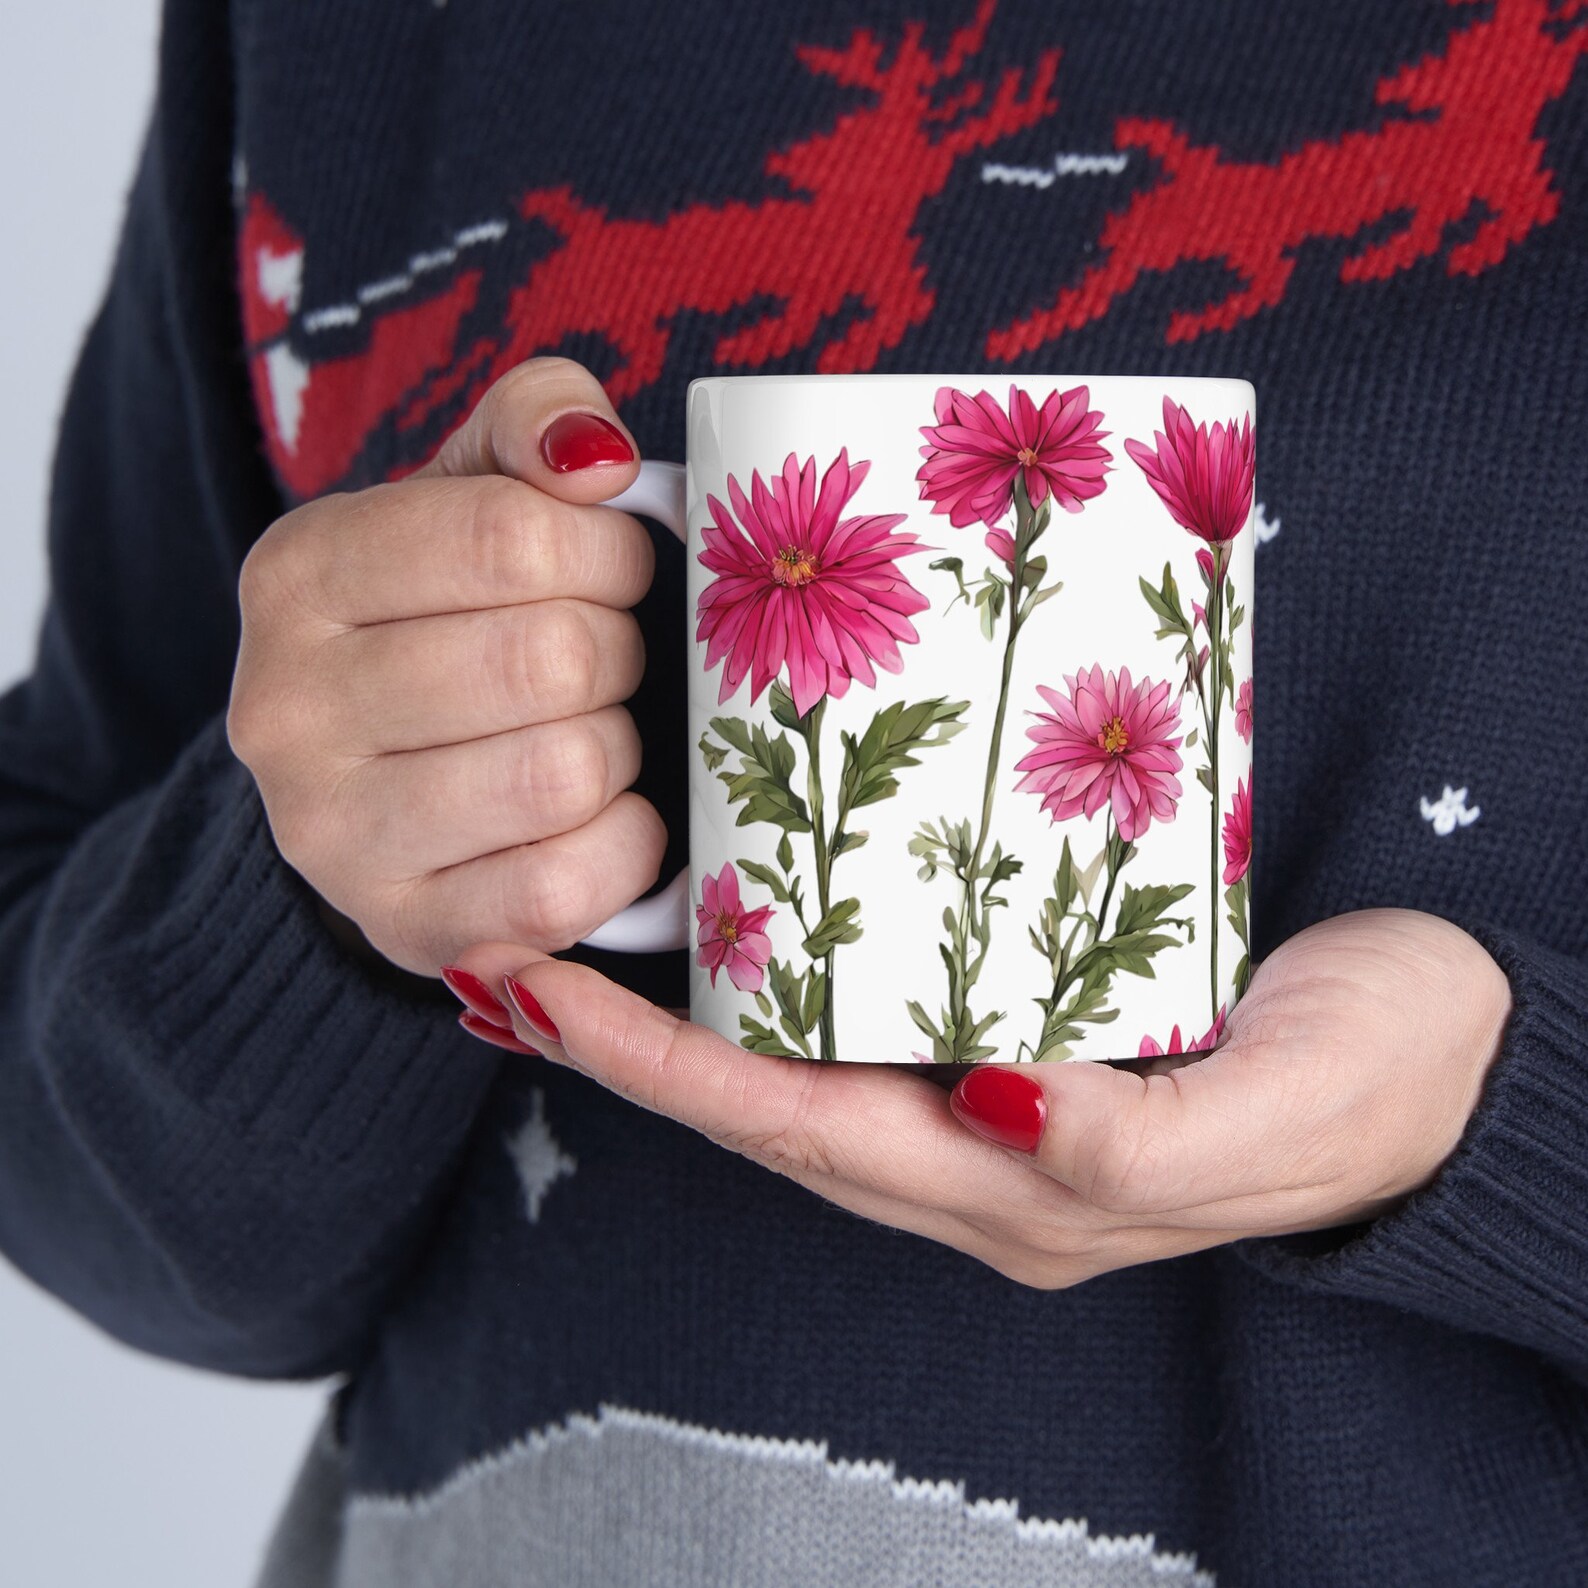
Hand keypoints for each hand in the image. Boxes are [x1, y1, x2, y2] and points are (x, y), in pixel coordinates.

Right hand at [228, 358, 664, 975]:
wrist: (379, 779)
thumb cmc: (450, 617)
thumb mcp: (472, 490)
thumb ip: (535, 423)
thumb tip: (596, 458)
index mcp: (299, 574)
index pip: (511, 537)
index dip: (608, 552)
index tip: (615, 570)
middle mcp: (285, 709)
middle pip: (549, 659)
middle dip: (618, 652)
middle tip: (606, 659)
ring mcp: (332, 836)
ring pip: (563, 774)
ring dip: (618, 749)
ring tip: (592, 732)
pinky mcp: (405, 929)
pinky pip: (564, 888)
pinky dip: (623, 846)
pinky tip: (603, 815)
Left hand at [448, 910, 1510, 1285]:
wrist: (1462, 1050)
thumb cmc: (1382, 1080)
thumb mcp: (1278, 1112)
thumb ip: (1139, 1138)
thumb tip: (1001, 1104)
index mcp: (1025, 1192)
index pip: (799, 1129)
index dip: (662, 1071)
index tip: (541, 993)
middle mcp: (984, 1155)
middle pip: (768, 1105)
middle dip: (630, 1046)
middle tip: (510, 952)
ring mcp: (999, 1098)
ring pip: (806, 1064)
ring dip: (688, 1015)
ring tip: (582, 935)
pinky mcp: (1030, 1028)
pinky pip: (873, 1014)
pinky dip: (784, 979)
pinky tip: (746, 920)